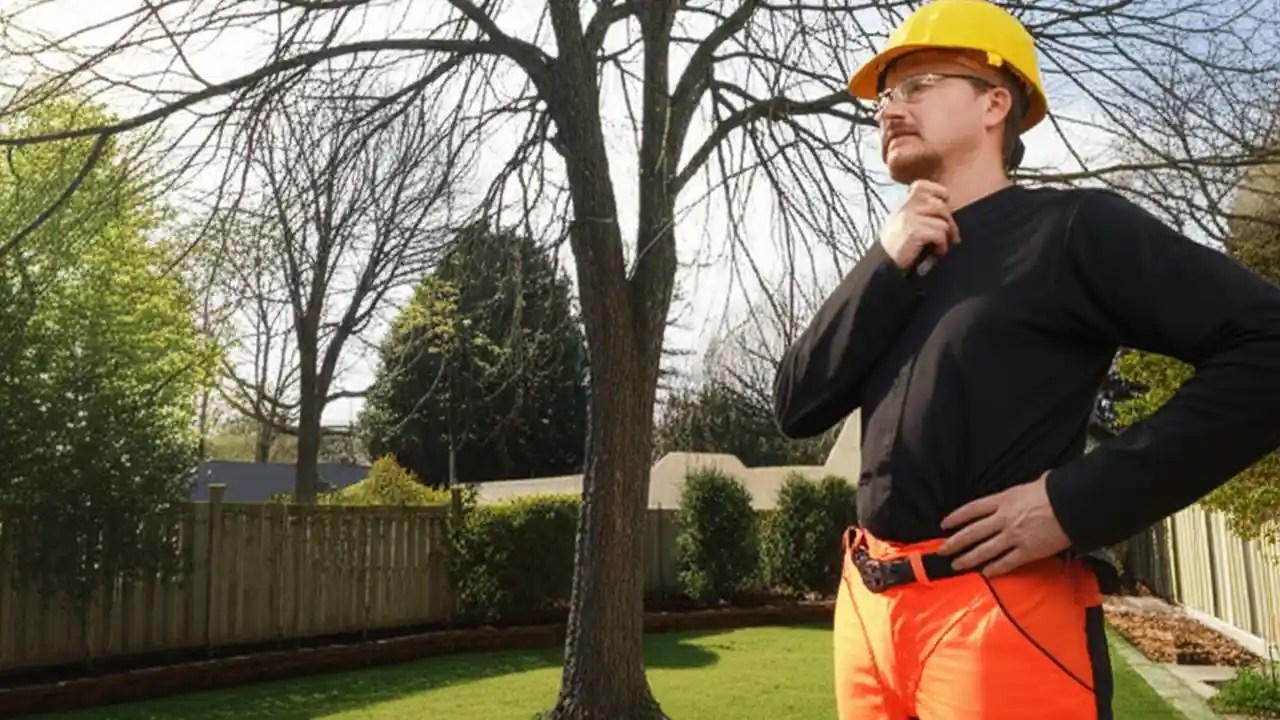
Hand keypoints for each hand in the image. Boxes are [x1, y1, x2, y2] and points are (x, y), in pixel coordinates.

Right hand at [880, 180, 961, 271]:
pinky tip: (938, 251)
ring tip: (942, 246)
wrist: (882, 262)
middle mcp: (906, 208)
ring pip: (942, 222)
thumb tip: (943, 209)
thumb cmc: (895, 245)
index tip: (945, 202)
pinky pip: (939, 234)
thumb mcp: (901, 222)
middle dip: (950, 222)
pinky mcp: (915, 232)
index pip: (922, 186)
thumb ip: (917, 212)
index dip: (938, 191)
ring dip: (946, 236)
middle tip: (953, 235)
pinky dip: (942, 245)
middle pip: (940, 206)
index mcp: (904, 204)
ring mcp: (910, 218)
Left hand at [936, 472, 1071, 577]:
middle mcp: (1003, 518)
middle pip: (972, 532)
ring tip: (956, 565)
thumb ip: (1028, 487)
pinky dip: (995, 569)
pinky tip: (985, 573)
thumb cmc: (1056, 491)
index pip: (972, 509)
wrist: (1072, 506)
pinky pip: (1006, 562)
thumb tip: (1039, 480)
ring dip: (968, 559)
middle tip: (942, 550)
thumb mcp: (1035, 483)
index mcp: (1003, 500)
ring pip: (984, 550)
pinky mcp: (1027, 551)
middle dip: (955, 542)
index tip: (944, 524)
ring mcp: (1013, 536)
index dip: (956, 517)